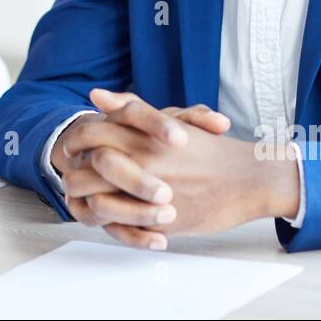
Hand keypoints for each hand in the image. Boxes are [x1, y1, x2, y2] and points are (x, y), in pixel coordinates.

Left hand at [58, 90, 298, 249]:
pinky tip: (108, 217)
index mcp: (141, 135)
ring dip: (84, 200)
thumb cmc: (209, 150)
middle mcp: (141, 161)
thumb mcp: (169, 122)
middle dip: (73, 173)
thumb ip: (130, 108)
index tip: (72, 147)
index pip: (89, 134)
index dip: (74, 140)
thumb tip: (96, 95)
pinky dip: (108, 222)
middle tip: (73, 174)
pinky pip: (118, 225)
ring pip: (94, 200)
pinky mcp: (157, 220)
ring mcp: (147, 192)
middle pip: (85, 168)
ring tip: (87, 198)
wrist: (247, 178)